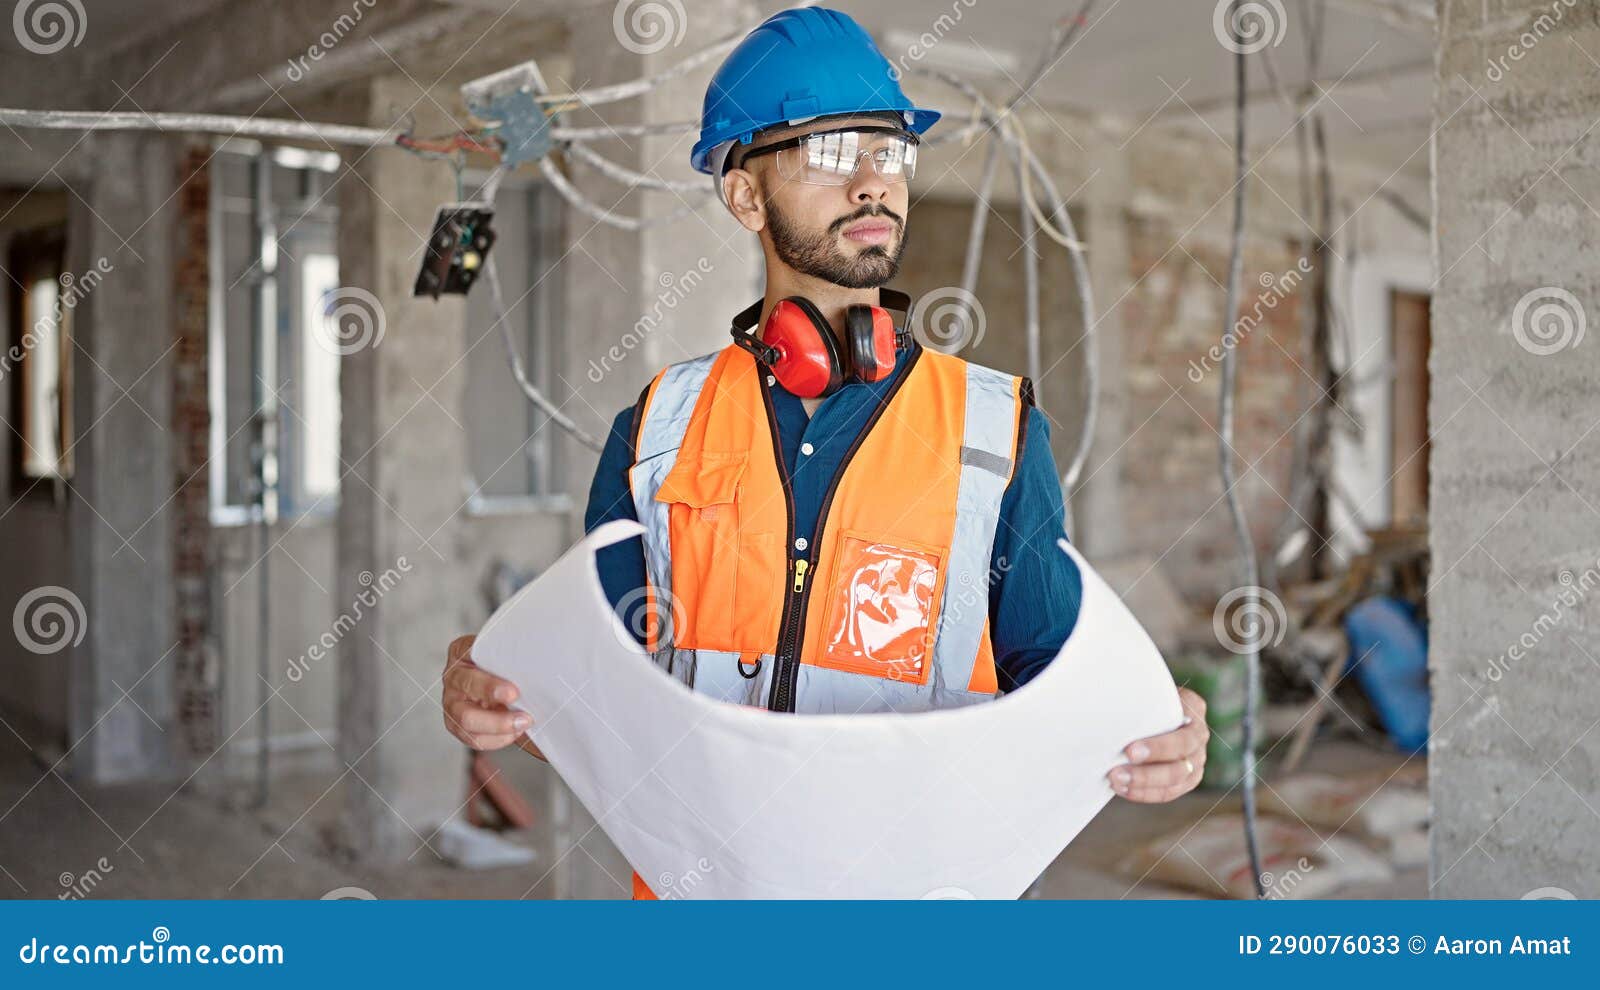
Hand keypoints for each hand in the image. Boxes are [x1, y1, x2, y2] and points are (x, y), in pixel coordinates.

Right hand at [442, 635, 544, 759]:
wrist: (509, 686)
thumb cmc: (508, 666)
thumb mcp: (512, 653)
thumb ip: (520, 652)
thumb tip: (549, 655)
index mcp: (462, 651)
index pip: (467, 655)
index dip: (488, 676)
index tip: (513, 692)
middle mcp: (454, 676)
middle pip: (466, 689)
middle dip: (491, 695)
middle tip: (520, 708)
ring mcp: (452, 702)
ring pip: (466, 719)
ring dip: (497, 725)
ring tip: (523, 723)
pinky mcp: (458, 725)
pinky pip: (473, 738)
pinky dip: (496, 739)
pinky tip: (514, 733)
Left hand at [1107, 687, 1207, 801]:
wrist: (1147, 704)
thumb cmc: (1142, 692)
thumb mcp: (1143, 685)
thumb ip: (1132, 690)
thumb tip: (1098, 688)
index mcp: (1193, 708)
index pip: (1182, 732)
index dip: (1158, 747)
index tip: (1129, 751)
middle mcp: (1199, 735)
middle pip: (1180, 761)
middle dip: (1147, 770)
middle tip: (1116, 772)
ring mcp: (1196, 759)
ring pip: (1175, 779)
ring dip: (1143, 784)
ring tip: (1115, 781)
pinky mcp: (1186, 778)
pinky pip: (1168, 792)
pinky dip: (1145, 793)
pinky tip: (1123, 789)